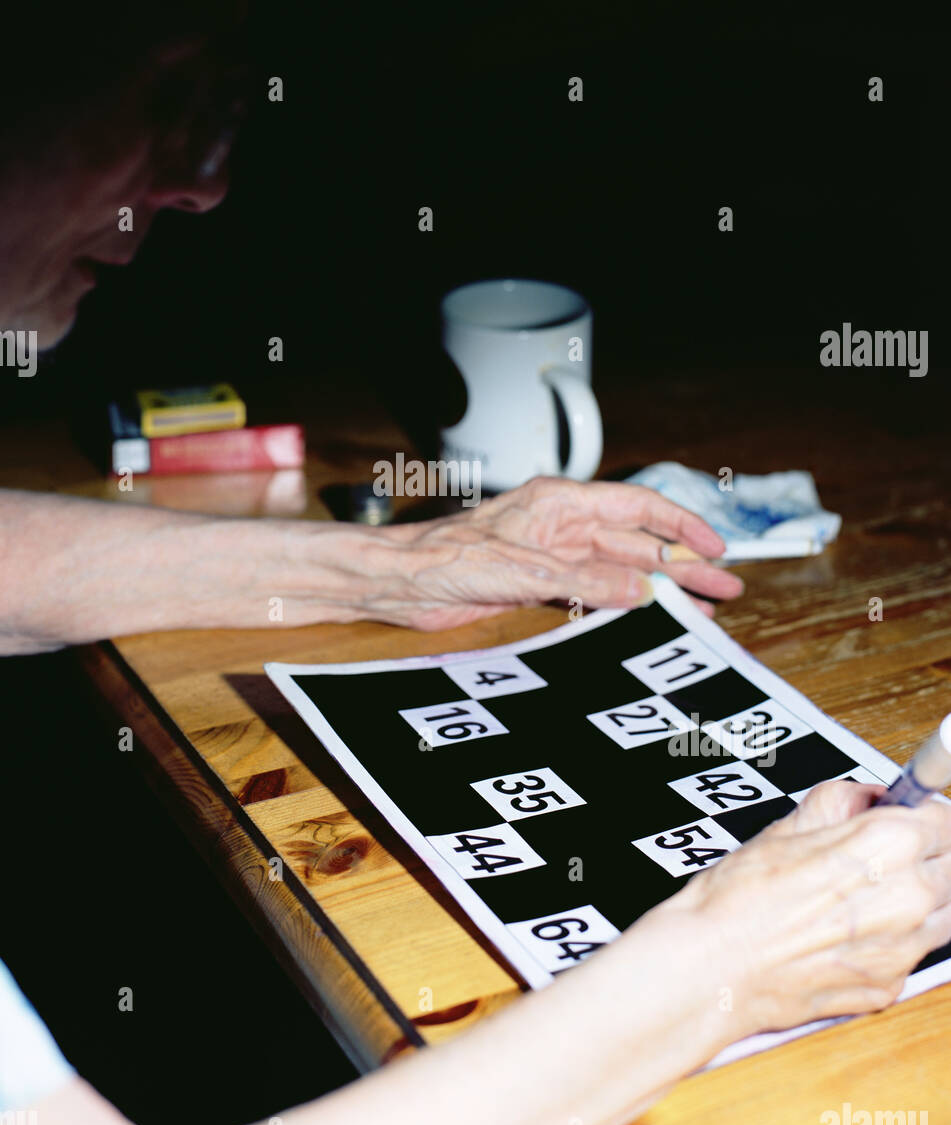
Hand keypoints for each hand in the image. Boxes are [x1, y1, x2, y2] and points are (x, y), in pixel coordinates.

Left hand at [367, 475, 741, 630]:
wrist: (400, 582)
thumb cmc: (447, 557)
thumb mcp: (524, 570)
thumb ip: (586, 579)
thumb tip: (644, 589)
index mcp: (561, 503)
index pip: (637, 507)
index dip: (680, 525)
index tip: (715, 549)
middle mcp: (562, 525)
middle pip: (637, 542)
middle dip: (682, 565)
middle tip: (725, 591)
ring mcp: (552, 556)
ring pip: (620, 569)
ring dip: (658, 589)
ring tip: (700, 612)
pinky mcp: (536, 585)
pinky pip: (593, 593)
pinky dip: (623, 605)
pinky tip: (647, 621)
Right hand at [665, 780, 950, 1038]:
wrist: (714, 967)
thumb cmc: (738, 900)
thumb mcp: (786, 827)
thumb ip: (840, 802)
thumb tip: (869, 796)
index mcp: (887, 846)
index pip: (945, 818)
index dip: (921, 813)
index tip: (906, 815)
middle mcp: (909, 898)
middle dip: (927, 854)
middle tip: (887, 853)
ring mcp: (905, 948)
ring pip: (945, 912)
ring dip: (923, 897)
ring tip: (870, 894)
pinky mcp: (891, 985)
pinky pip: (915, 953)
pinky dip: (896, 940)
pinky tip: (853, 931)